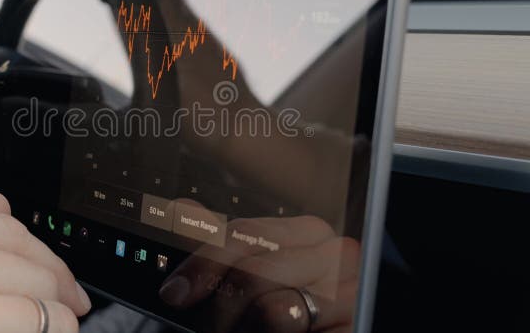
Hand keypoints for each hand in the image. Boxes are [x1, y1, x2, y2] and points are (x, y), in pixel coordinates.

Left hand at [159, 215, 359, 332]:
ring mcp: (351, 292)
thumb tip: (178, 208)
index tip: (174, 293)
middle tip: (209, 328)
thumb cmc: (279, 313)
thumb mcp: (250, 275)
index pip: (246, 234)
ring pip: (273, 310)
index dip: (203, 263)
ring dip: (242, 332)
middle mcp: (336, 253)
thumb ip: (217, 246)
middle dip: (219, 309)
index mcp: (307, 231)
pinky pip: (291, 332)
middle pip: (254, 272)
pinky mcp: (354, 326)